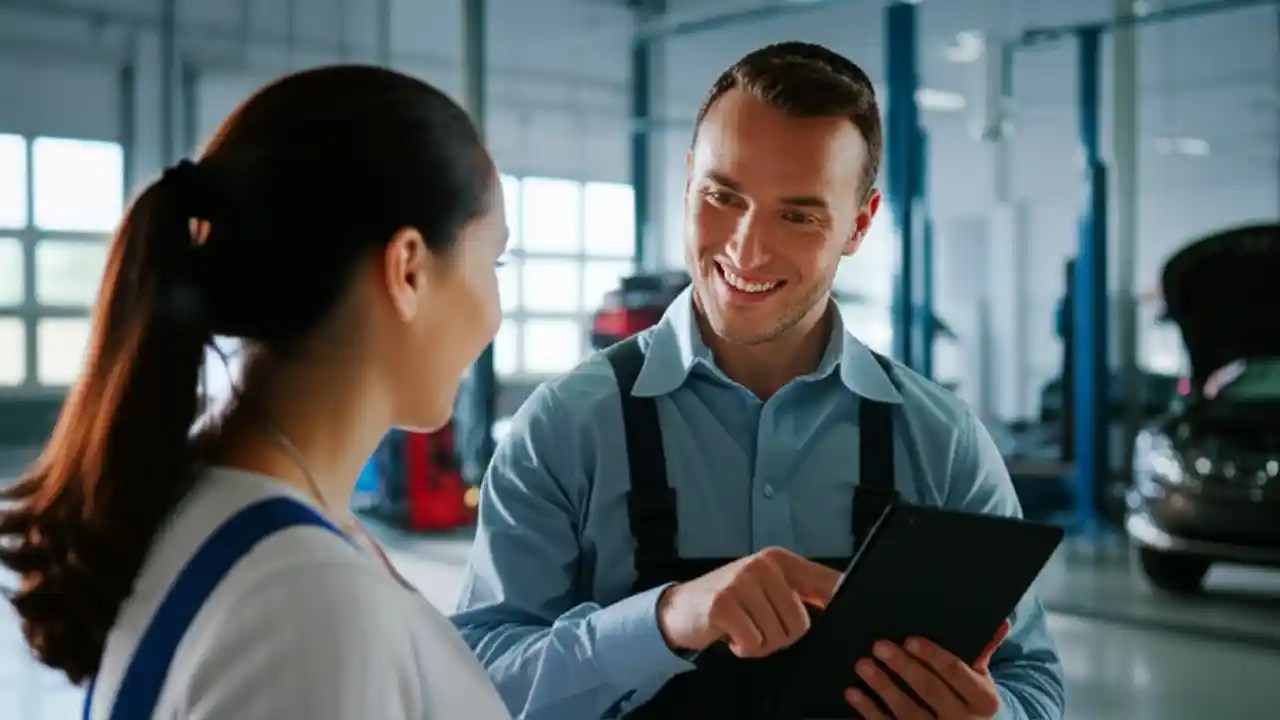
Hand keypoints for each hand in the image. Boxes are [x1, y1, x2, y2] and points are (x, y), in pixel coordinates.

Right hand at [656, 547, 839, 657]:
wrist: (681, 607)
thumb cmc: (731, 600)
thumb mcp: (768, 586)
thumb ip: (802, 589)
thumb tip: (843, 592)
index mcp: (778, 559)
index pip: (823, 582)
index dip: (839, 599)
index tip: (854, 609)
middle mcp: (762, 565)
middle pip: (800, 624)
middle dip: (780, 637)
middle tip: (758, 628)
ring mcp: (741, 583)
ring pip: (776, 636)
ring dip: (759, 644)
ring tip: (742, 629)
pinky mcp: (723, 604)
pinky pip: (752, 642)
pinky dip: (743, 649)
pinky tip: (731, 636)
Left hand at [844, 620, 1010, 719]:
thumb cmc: (971, 701)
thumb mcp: (981, 680)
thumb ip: (982, 652)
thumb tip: (1000, 622)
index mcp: (983, 700)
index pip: (955, 672)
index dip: (932, 655)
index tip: (910, 640)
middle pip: (930, 690)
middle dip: (903, 667)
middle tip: (879, 645)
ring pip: (908, 712)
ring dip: (883, 687)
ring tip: (863, 665)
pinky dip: (870, 711)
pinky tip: (854, 694)